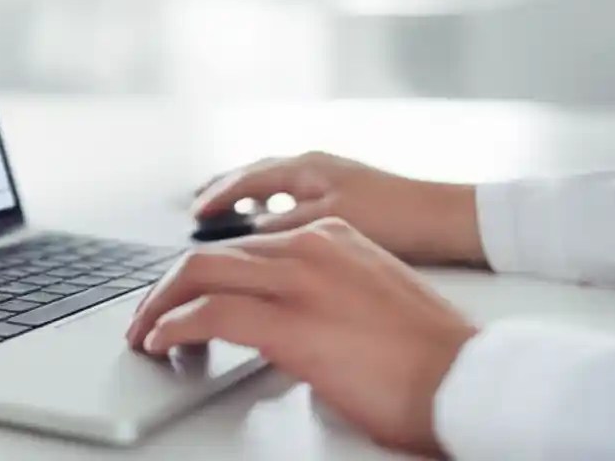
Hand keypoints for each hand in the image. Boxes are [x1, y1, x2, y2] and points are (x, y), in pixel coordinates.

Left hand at [127, 218, 477, 455]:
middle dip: (168, 286)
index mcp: (331, 238)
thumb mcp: (368, 296)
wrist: (469, 376)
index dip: (202, 274)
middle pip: (212, 255)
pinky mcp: (292, 323)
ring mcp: (300, 281)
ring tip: (145, 331)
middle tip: (148, 314)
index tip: (182, 296)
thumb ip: (322, 291)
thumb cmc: (429, 353)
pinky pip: (209, 315)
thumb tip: (283, 318)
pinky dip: (173, 326)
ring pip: (200, 274)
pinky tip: (163, 341)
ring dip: (160, 305)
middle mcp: (311, 247)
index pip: (243, 246)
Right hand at [192, 152, 484, 265]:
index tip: (194, 216)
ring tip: (228, 212)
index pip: (246, 180)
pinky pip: (294, 194)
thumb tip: (248, 230)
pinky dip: (274, 204)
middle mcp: (316, 165)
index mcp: (306, 168)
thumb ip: (284, 223)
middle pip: (256, 174)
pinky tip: (277, 222)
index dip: (216, 199)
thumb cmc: (397, 217)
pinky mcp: (347, 195)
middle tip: (198, 206)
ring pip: (275, 183)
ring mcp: (332, 177)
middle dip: (225, 190)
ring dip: (248, 196)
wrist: (450, 219)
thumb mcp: (330, 224)